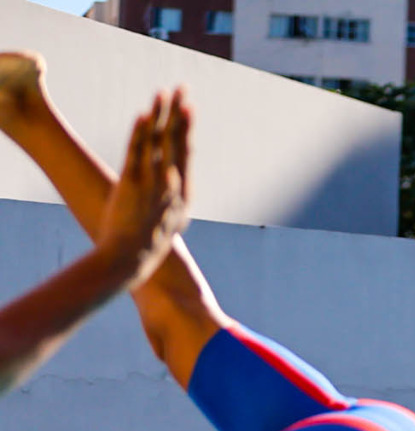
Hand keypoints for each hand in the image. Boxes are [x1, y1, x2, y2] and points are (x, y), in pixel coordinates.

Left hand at [96, 91, 188, 274]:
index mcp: (182, 196)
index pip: (186, 154)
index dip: (187, 129)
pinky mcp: (132, 184)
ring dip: (162, 114)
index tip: (189, 108)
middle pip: (178, 143)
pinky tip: (143, 114)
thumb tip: (168, 200)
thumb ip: (169, 208)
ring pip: (160, 143)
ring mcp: (153, 184)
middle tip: (184, 90)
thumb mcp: (165, 226)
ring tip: (164, 91)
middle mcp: (172, 186)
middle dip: (181, 114)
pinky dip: (140, 132)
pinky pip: (137, 153)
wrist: (129, 260)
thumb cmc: (145, 247)